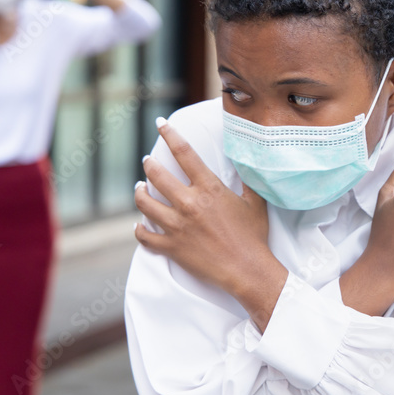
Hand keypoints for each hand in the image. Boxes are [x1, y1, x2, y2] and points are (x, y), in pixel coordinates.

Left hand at [133, 119, 286, 330]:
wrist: (248, 270)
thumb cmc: (254, 236)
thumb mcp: (255, 202)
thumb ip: (245, 181)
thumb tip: (243, 162)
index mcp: (209, 189)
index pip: (184, 153)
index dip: (170, 134)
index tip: (160, 124)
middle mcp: (189, 204)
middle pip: (157, 175)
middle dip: (149, 164)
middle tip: (148, 161)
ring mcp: (177, 226)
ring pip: (145, 204)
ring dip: (139, 193)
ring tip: (140, 189)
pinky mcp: (172, 248)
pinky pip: (145, 236)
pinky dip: (139, 230)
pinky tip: (139, 225)